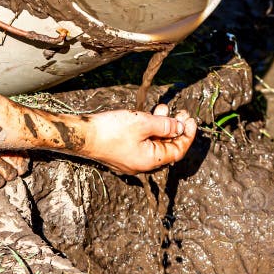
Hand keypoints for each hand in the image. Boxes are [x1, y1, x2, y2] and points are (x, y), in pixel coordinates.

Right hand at [81, 104, 196, 173]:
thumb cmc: (111, 130)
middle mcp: (142, 164)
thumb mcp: (143, 123)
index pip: (177, 151)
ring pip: (154, 143)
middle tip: (181, 113)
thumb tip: (180, 127)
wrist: (82, 135)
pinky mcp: (123, 153)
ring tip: (164, 108)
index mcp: (150, 161)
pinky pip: (142, 143)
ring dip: (161, 126)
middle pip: (166, 147)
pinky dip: (149, 129)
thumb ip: (165, 126)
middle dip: (175, 129)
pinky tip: (149, 115)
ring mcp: (132, 160)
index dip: (187, 135)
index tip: (191, 120)